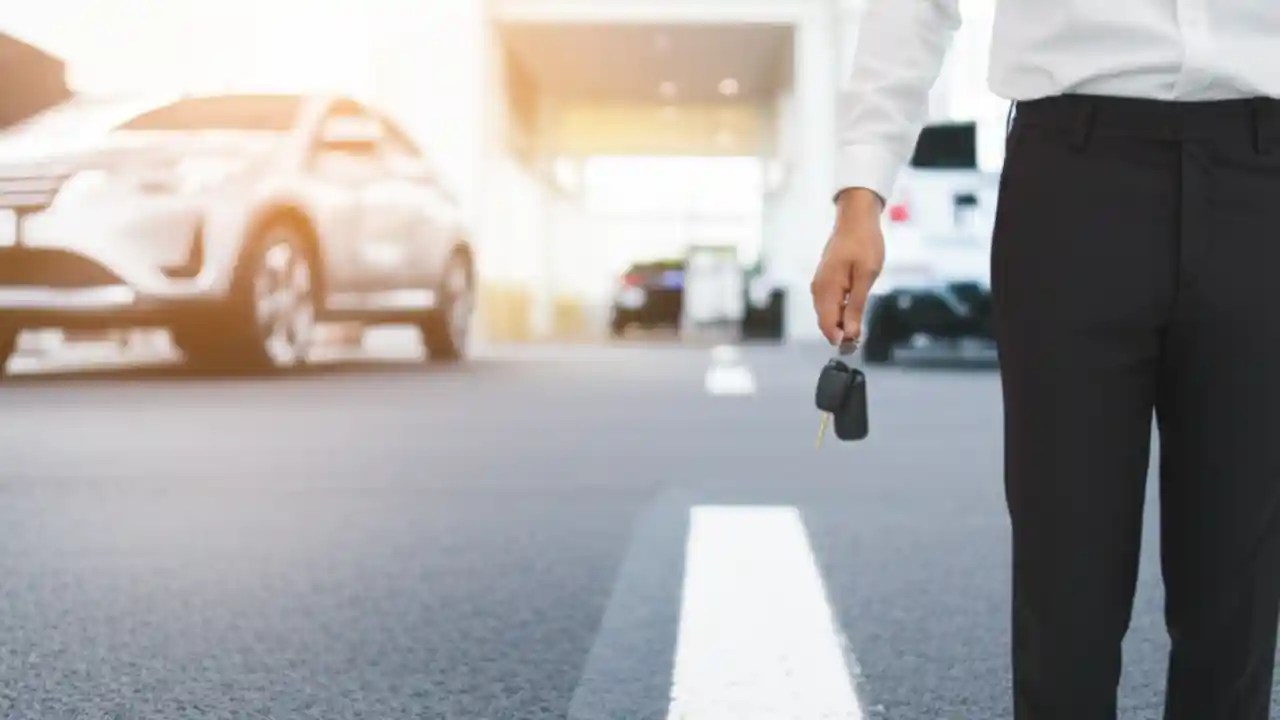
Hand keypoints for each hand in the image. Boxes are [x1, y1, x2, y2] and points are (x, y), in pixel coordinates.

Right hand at [811, 188, 885, 345]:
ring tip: (858, 324)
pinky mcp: (825, 280)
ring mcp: (820, 284)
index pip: (827, 324)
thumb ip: (856, 306)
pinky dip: (839, 311)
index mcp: (827, 289)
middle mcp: (818, 289)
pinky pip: (828, 303)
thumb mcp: (866, 276)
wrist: (856, 219)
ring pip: (826, 313)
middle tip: (860, 336)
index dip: (839, 338)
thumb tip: (849, 332)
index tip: (855, 344)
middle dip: (840, 332)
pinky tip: (852, 309)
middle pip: (825, 321)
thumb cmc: (864, 244)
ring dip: (840, 322)